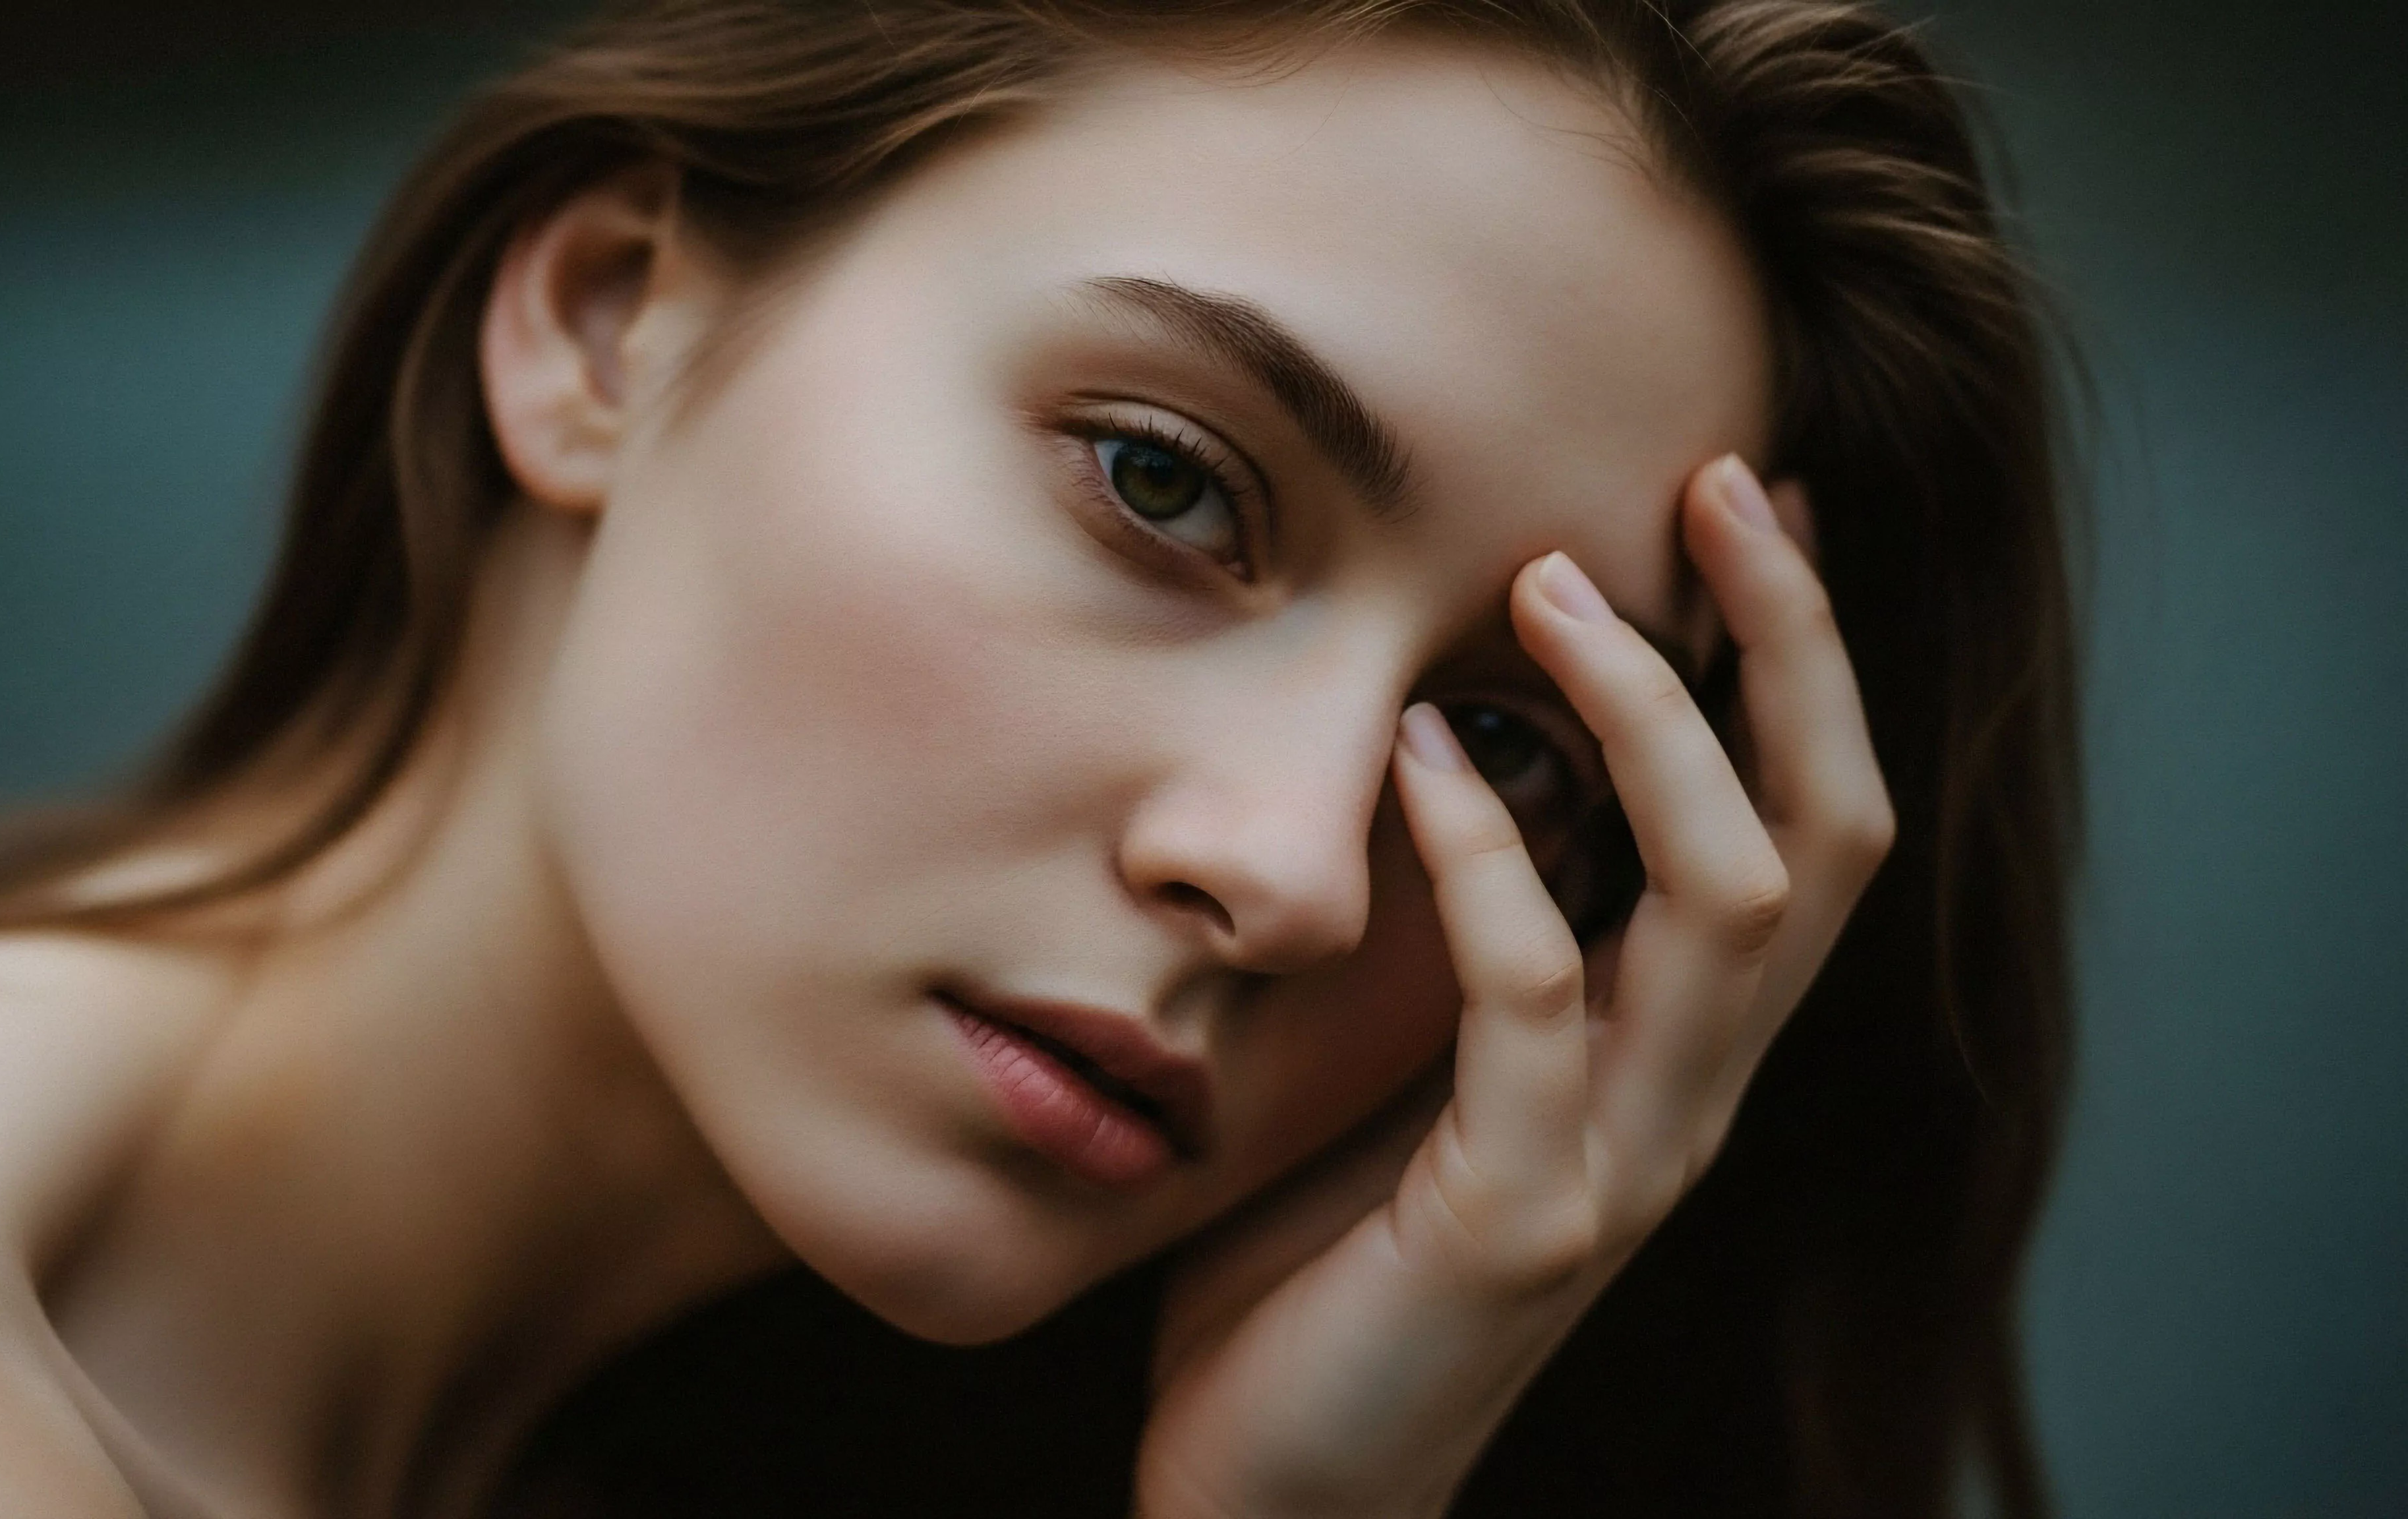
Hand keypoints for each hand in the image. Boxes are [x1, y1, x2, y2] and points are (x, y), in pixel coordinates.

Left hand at [1133, 458, 1894, 1518]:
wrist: (1283, 1488)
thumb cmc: (1328, 1263)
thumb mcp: (1421, 1068)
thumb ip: (1472, 939)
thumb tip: (1446, 739)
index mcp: (1680, 1050)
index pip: (1802, 824)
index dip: (1802, 658)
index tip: (1749, 492)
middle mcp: (1693, 1096)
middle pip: (1819, 835)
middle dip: (1787, 645)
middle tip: (1715, 479)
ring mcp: (1625, 1159)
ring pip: (1725, 897)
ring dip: (1653, 721)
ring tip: (1555, 583)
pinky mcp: (1522, 1218)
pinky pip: (1540, 1000)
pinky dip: (1490, 858)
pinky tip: (1421, 753)